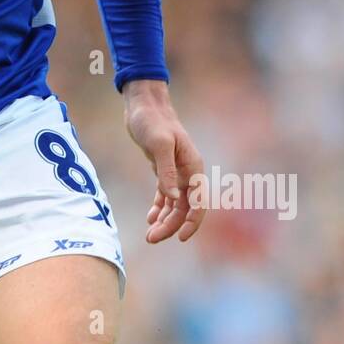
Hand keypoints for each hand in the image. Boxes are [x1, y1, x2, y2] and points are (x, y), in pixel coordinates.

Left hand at [122, 79, 205, 244]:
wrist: (144, 105)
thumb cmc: (153, 120)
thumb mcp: (159, 143)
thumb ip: (165, 170)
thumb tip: (171, 197)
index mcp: (192, 167)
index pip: (198, 201)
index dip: (192, 222)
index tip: (180, 238)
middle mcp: (188, 172)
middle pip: (185, 207)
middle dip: (171, 225)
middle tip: (151, 238)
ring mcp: (176, 172)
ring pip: (175, 204)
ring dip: (165, 220)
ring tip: (150, 235)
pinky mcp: (164, 170)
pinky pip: (165, 196)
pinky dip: (159, 208)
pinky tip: (150, 218)